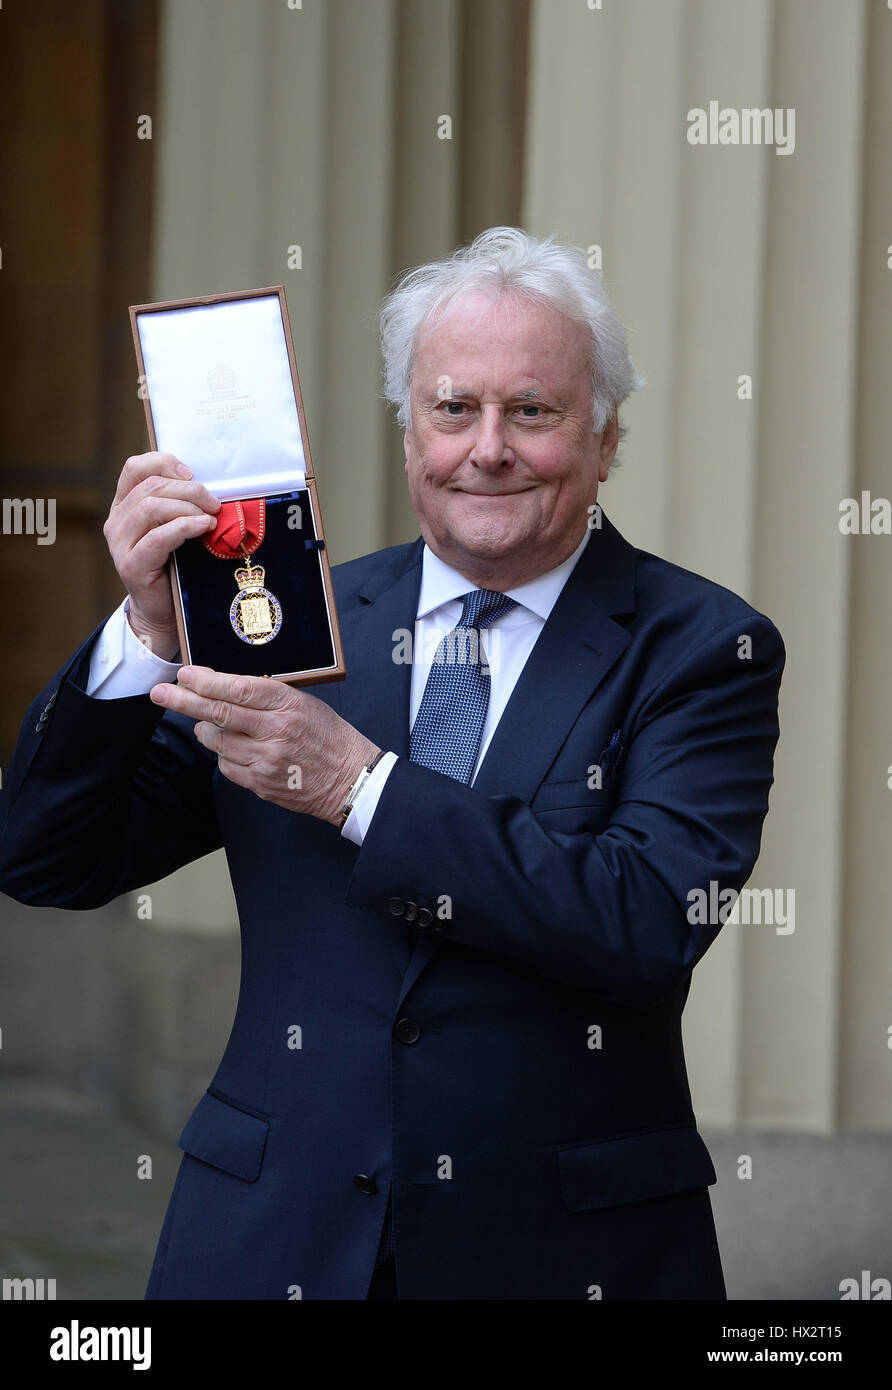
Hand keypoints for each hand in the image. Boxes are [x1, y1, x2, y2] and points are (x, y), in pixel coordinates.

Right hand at [103, 452, 220, 656]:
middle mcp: (117, 521)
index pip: (135, 468)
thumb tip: (208, 486)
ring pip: (151, 507)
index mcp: (124, 506)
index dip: (164, 463)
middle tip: (214, 502)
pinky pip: (157, 537)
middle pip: (149, 486)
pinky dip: (184, 527)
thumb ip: (179, 505)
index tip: (192, 474)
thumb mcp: (174, 528)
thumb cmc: (174, 567)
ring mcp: (120, 544)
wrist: (162, 613)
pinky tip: (203, 527)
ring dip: (188, 507)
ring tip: (210, 517)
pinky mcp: (131, 565)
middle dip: (188, 489)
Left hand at [149, 666, 381, 826]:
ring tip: (207, 724)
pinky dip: (223, 755)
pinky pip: (227, 766)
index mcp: (288, 705)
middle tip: (160, 693)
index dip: (206, 681)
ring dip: (205, 730)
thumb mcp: (305, 704)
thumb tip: (225, 688)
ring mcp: (266, 761)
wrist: (351, 779)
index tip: (185, 674)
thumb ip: (268, 697)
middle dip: (184, 701)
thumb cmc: (329, 737)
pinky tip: (234, 749)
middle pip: (219, 713)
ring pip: (217, 742)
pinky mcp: (261, 784)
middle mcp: (275, 732)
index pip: (238, 689)